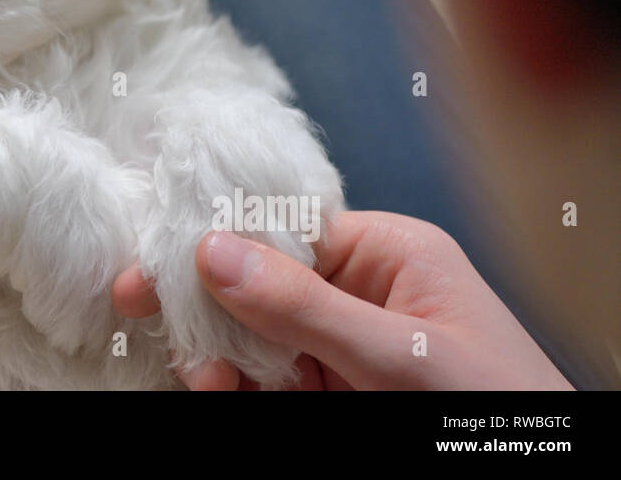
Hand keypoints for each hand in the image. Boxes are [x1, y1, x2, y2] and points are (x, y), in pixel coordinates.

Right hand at [111, 211, 572, 389]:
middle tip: (133, 298)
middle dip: (202, 296)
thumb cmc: (492, 404)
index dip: (217, 237)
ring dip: (216, 350)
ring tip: (198, 375)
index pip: (284, 227)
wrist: (548, 477)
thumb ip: (303, 306)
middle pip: (257, 279)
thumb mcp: (398, 356)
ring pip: (253, 332)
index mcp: (387, 253)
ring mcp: (343, 345)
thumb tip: (212, 249)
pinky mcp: (332, 390)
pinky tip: (216, 387)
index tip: (155, 250)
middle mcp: (360, 291)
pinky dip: (235, 382)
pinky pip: (267, 375)